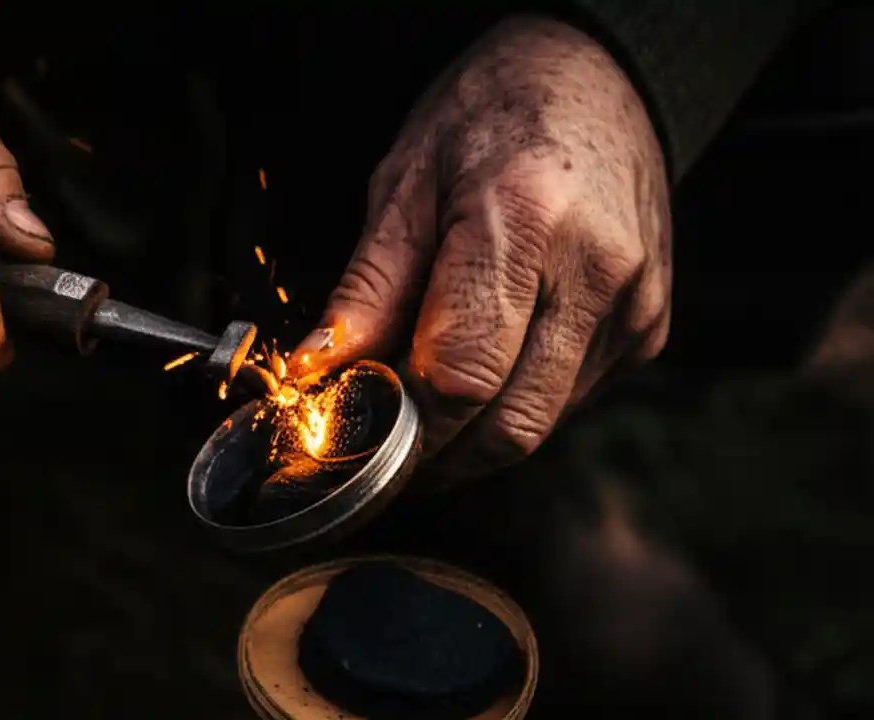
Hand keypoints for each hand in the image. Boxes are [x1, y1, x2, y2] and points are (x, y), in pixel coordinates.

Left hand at [294, 16, 670, 480]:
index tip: (354, 430)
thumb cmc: (493, 114)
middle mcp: (595, 273)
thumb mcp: (406, 182)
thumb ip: (367, 289)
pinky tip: (483, 373)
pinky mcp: (650, 328)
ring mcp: (635, 306)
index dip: (401, 423)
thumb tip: (318, 372)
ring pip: (540, 426)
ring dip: (472, 439)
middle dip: (434, 455)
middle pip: (507, 425)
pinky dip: (513, 406)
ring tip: (422, 405)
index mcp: (524, 222)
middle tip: (379, 444)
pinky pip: (569, 401)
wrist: (599, 79)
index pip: (459, 376)